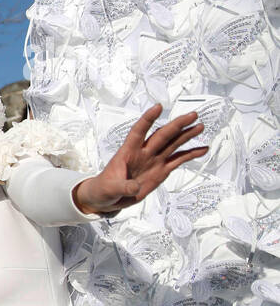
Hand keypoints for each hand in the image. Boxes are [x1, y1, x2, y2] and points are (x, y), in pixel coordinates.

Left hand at [73, 104, 208, 214]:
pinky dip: (191, 155)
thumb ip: (122, 187)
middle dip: (176, 125)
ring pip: (172, 144)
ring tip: (199, 126)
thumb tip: (134, 187)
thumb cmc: (104, 189)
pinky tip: (202, 149)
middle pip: (162, 135)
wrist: (108, 198)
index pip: (138, 131)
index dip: (148, 119)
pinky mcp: (161, 170)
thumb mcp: (109, 189)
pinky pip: (178, 160)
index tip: (158, 107)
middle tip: (192, 115)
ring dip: (186, 135)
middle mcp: (143, 152)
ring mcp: (154, 160)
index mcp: (128, 151)